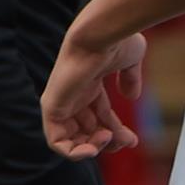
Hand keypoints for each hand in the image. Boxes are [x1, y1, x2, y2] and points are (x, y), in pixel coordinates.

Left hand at [41, 30, 144, 158]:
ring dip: (91, 147)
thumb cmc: (117, 40)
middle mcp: (74, 93)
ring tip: (108, 140)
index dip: (116, 131)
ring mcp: (62, 100)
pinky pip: (56, 141)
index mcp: (90, 83)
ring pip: (70, 139)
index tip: (132, 139)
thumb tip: (131, 97)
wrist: (101, 32)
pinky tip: (92, 149)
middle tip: (125, 142)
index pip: (99, 116)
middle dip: (106, 141)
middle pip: (86, 129)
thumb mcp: (130, 61)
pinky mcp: (52, 107)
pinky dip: (73, 152)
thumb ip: (130, 79)